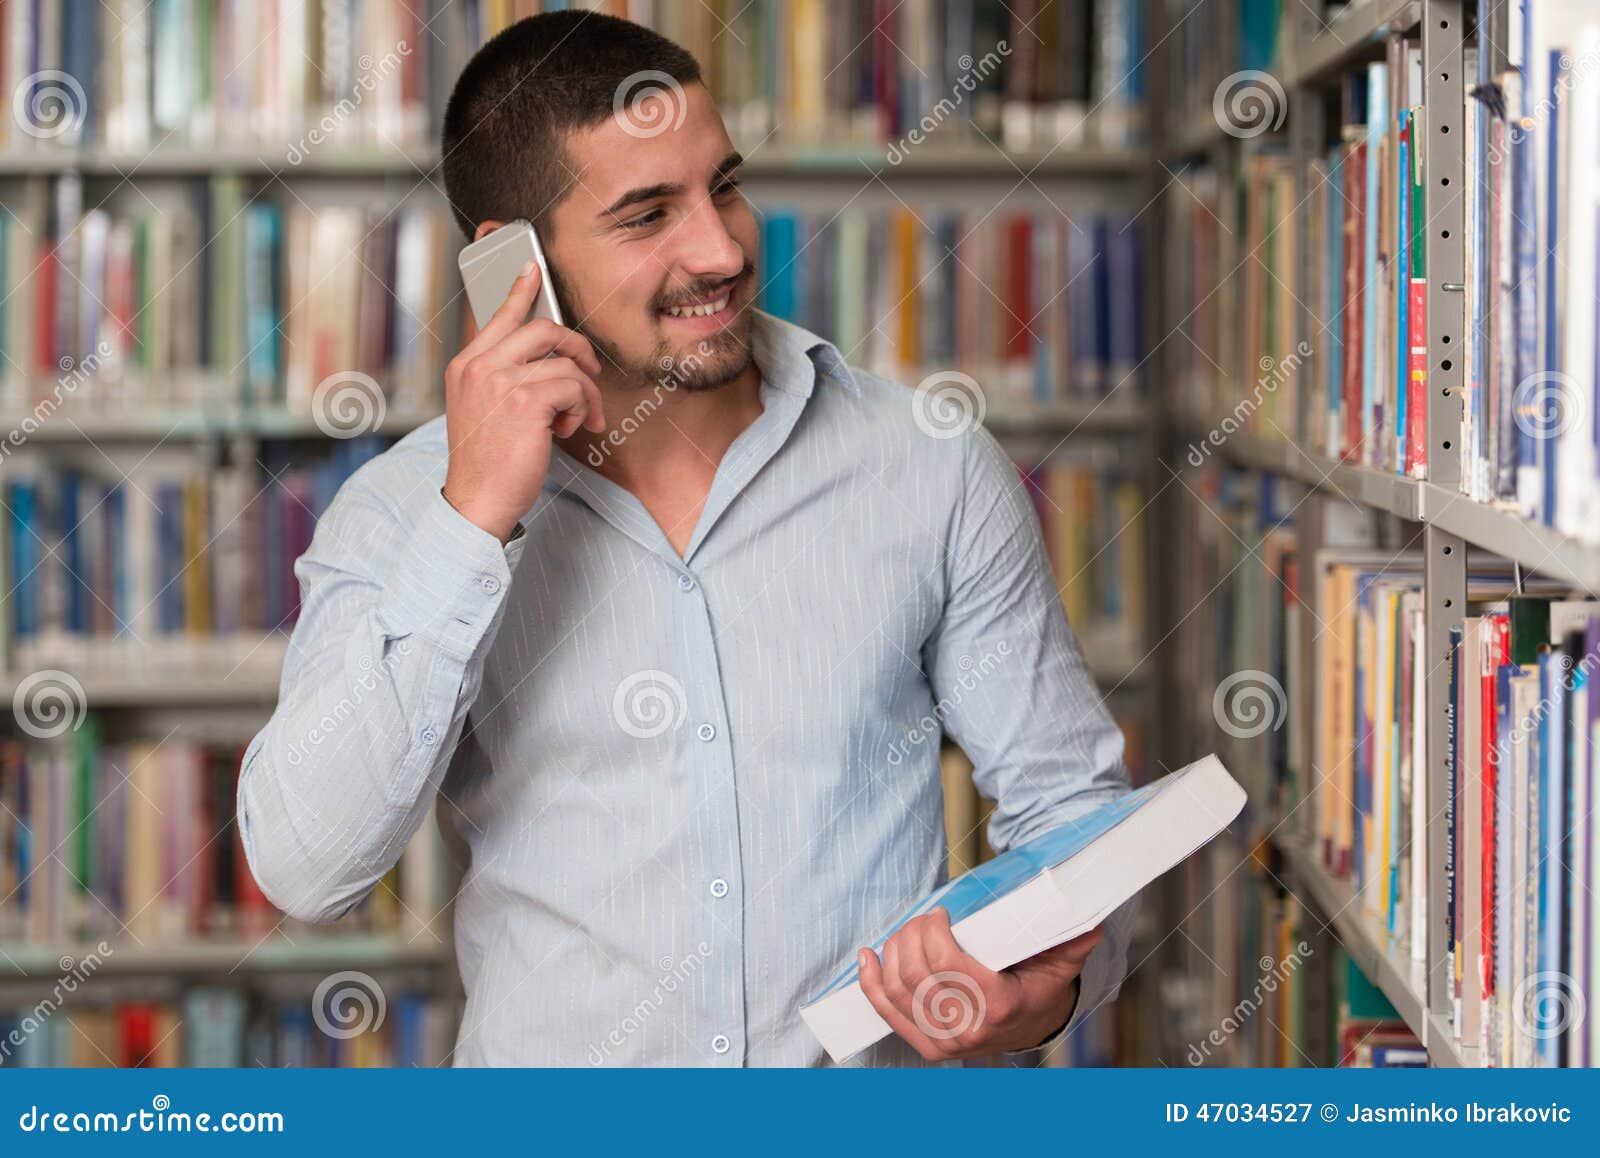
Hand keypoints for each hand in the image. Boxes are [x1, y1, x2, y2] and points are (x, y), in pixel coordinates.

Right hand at [442, 259, 605, 541]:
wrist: (477, 502)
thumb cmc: (488, 464)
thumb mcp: (486, 412)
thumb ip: (505, 380)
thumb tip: (550, 362)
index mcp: (466, 366)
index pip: (498, 316)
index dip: (521, 290)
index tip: (534, 267)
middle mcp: (479, 367)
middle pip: (543, 328)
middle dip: (577, 348)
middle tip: (589, 374)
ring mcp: (500, 381)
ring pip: (565, 361)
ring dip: (583, 393)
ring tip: (576, 420)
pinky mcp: (525, 400)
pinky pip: (574, 386)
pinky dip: (582, 408)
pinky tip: (568, 430)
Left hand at [857, 907, 1101, 1060]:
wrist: (1028, 1028)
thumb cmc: (1038, 988)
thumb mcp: (1059, 963)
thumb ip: (1070, 941)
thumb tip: (1090, 923)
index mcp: (997, 1006)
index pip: (947, 963)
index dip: (934, 931)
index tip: (941, 913)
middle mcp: (967, 1029)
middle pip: (917, 972)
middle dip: (912, 934)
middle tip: (925, 918)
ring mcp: (942, 1041)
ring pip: (897, 987)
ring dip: (893, 950)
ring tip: (906, 931)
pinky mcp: (925, 1044)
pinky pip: (886, 1010)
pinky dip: (870, 982)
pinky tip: (867, 956)